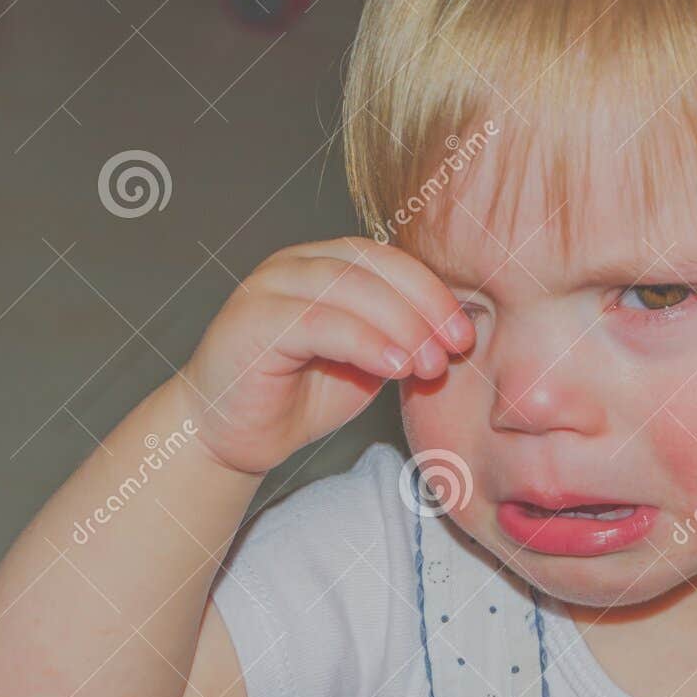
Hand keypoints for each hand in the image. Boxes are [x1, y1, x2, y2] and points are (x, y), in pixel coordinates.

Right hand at [175, 238, 471, 475]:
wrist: (231, 437)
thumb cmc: (298, 396)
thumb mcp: (367, 362)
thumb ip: (400, 338)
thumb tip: (455, 333)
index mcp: (325, 263)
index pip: (388, 259)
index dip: (432, 291)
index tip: (465, 333)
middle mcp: (295, 264)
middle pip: (373, 265)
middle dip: (424, 305)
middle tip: (455, 348)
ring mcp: (269, 287)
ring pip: (348, 287)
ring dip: (400, 324)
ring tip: (429, 364)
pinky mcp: (251, 320)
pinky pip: (319, 322)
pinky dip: (365, 342)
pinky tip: (395, 367)